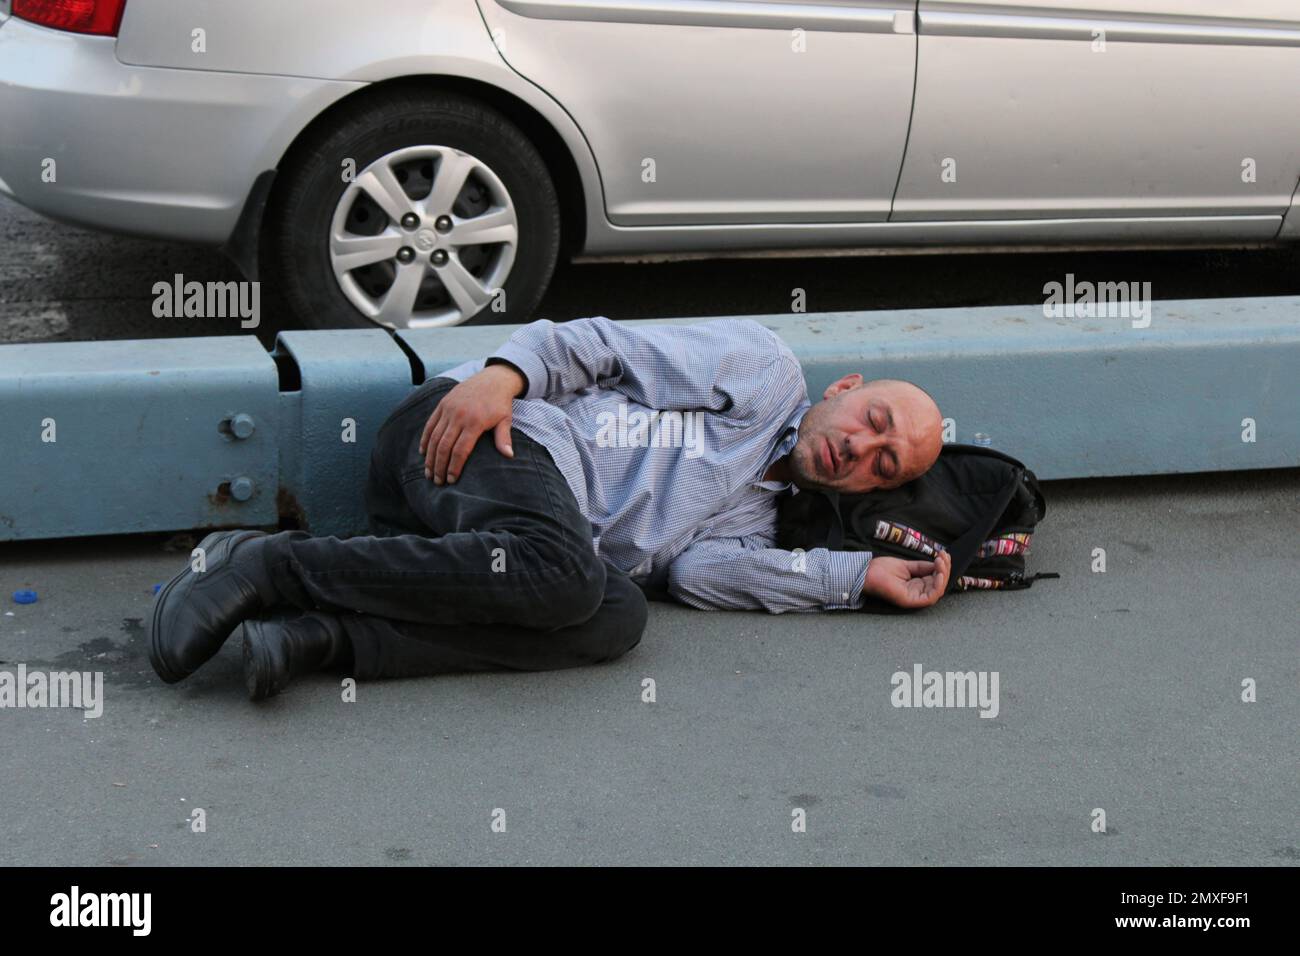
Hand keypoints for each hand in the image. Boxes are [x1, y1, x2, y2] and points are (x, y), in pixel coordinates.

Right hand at [418, 363, 525, 483]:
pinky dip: (425, 439)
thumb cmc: (500, 403)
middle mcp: (458, 416)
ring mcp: (448, 409)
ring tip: (428, 472)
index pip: (460, 450)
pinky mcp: (442, 404)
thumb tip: (509, 456)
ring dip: (430, 457)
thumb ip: (504, 438)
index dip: (454, 467)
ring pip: (434, 437)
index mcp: (474, 422)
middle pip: (444, 446)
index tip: (451, 480)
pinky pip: (430, 424)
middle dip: (438, 466)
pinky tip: (423, 452)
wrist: (492, 379)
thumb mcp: (505, 420)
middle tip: (436, 481)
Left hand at [863, 551, 950, 608]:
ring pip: (937, 590)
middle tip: (944, 556)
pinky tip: (938, 573)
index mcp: (916, 585)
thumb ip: (923, 566)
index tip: (943, 554)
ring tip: (942, 562)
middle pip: (938, 584)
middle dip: (944, 569)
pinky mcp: (911, 601)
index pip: (935, 578)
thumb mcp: (907, 565)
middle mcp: (917, 592)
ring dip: (943, 575)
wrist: (867, 573)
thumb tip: (939, 563)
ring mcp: (914, 598)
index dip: (942, 567)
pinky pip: (930, 597)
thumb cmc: (882, 569)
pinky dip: (938, 586)